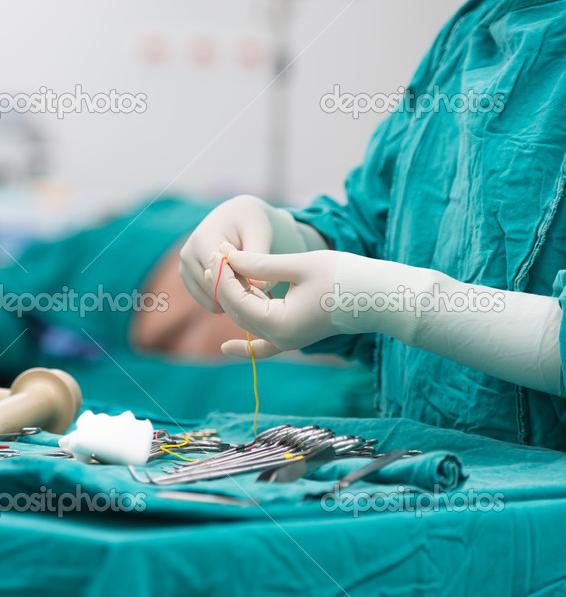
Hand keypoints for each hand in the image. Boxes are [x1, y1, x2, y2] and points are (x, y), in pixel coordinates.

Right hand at [179, 195, 328, 312]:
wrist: (236, 216)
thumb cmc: (250, 222)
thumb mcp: (259, 233)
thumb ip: (259, 259)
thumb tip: (260, 287)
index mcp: (202, 240)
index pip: (219, 275)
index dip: (242, 287)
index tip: (265, 293)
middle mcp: (187, 254)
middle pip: (213, 288)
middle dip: (238, 296)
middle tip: (263, 300)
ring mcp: (184, 267)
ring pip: (209, 298)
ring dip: (231, 301)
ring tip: (255, 298)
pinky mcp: (188, 277)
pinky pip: (207, 300)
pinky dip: (225, 302)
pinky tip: (244, 297)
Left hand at [212, 248, 563, 397]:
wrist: (382, 297)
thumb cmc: (346, 277)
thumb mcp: (298, 265)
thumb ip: (260, 265)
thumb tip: (228, 258)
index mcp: (278, 322)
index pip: (237, 297)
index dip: (223, 273)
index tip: (215, 249)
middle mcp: (280, 337)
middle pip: (238, 310)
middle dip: (225, 283)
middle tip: (214, 255)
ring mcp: (287, 341)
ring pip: (248, 321)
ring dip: (233, 299)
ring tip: (218, 273)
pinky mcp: (295, 337)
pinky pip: (265, 346)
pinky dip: (247, 347)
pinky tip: (227, 347)